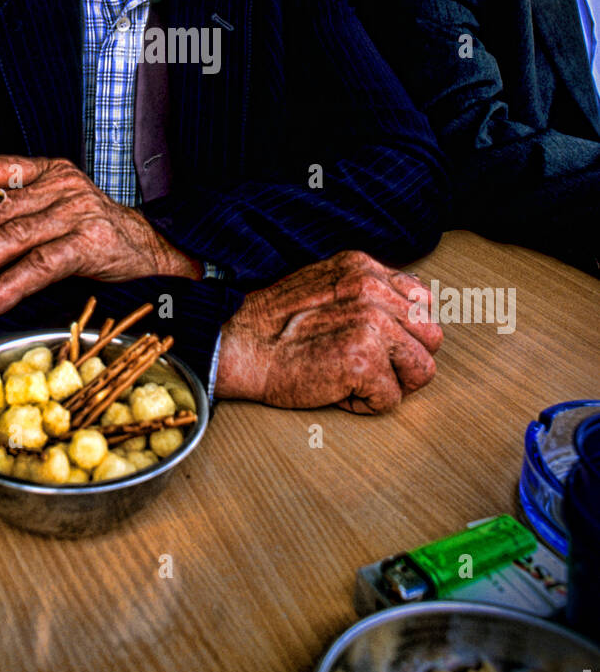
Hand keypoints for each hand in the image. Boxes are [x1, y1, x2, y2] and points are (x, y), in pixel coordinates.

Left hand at [0, 155, 200, 315]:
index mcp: (50, 172)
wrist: (155, 247)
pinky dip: (11, 284)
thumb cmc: (96, 231)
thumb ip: (16, 213)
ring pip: (16, 236)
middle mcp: (62, 187)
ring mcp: (78, 214)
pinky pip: (43, 264)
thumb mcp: (56, 209)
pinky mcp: (91, 244)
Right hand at [215, 251, 440, 413]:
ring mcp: (370, 324)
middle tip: (369, 366)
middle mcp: (372, 289)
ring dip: (392, 383)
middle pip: (432, 337)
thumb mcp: (326, 284)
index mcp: (365, 268)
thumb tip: (412, 310)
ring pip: (422, 369)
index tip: (381, 344)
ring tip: (354, 377)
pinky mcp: (363, 360)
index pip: (424, 302)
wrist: (238, 346)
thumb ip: (368, 290)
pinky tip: (337, 389)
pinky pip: (393, 399)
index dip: (407, 332)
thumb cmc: (276, 325)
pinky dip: (366, 404)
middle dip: (406, 360)